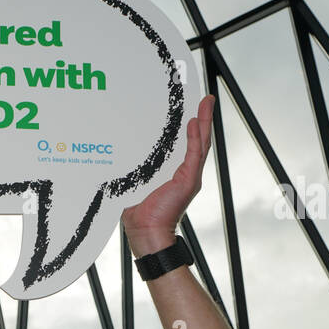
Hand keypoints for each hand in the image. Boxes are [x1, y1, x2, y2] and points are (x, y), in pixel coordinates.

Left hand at [120, 94, 213, 255]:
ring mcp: (189, 175)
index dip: (189, 125)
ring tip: (205, 103)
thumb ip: (138, 163)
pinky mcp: (188, 181)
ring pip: (200, 143)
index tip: (190, 106)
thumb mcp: (136, 178)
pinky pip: (194, 154)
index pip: (184, 142)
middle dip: (202, 117)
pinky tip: (194, 123)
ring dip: (204, 122)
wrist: (145, 229)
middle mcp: (184, 171)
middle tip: (205, 98)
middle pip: (197, 138)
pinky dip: (195, 138)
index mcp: (173, 170)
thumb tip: (124, 145)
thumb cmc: (138, 208)